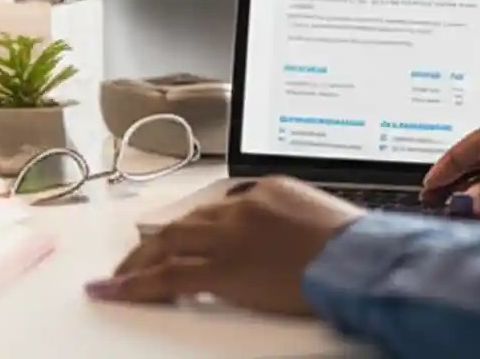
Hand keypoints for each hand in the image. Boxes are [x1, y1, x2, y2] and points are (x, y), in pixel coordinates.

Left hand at [85, 176, 365, 314]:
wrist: (362, 261)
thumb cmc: (358, 247)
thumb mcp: (325, 221)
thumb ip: (295, 224)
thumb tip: (288, 242)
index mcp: (270, 189)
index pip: (221, 206)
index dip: (198, 226)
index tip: (186, 238)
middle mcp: (244, 205)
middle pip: (188, 220)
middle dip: (157, 239)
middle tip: (137, 256)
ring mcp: (230, 235)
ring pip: (169, 242)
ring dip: (140, 259)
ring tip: (120, 276)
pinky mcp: (224, 269)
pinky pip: (170, 276)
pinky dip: (138, 284)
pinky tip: (117, 290)